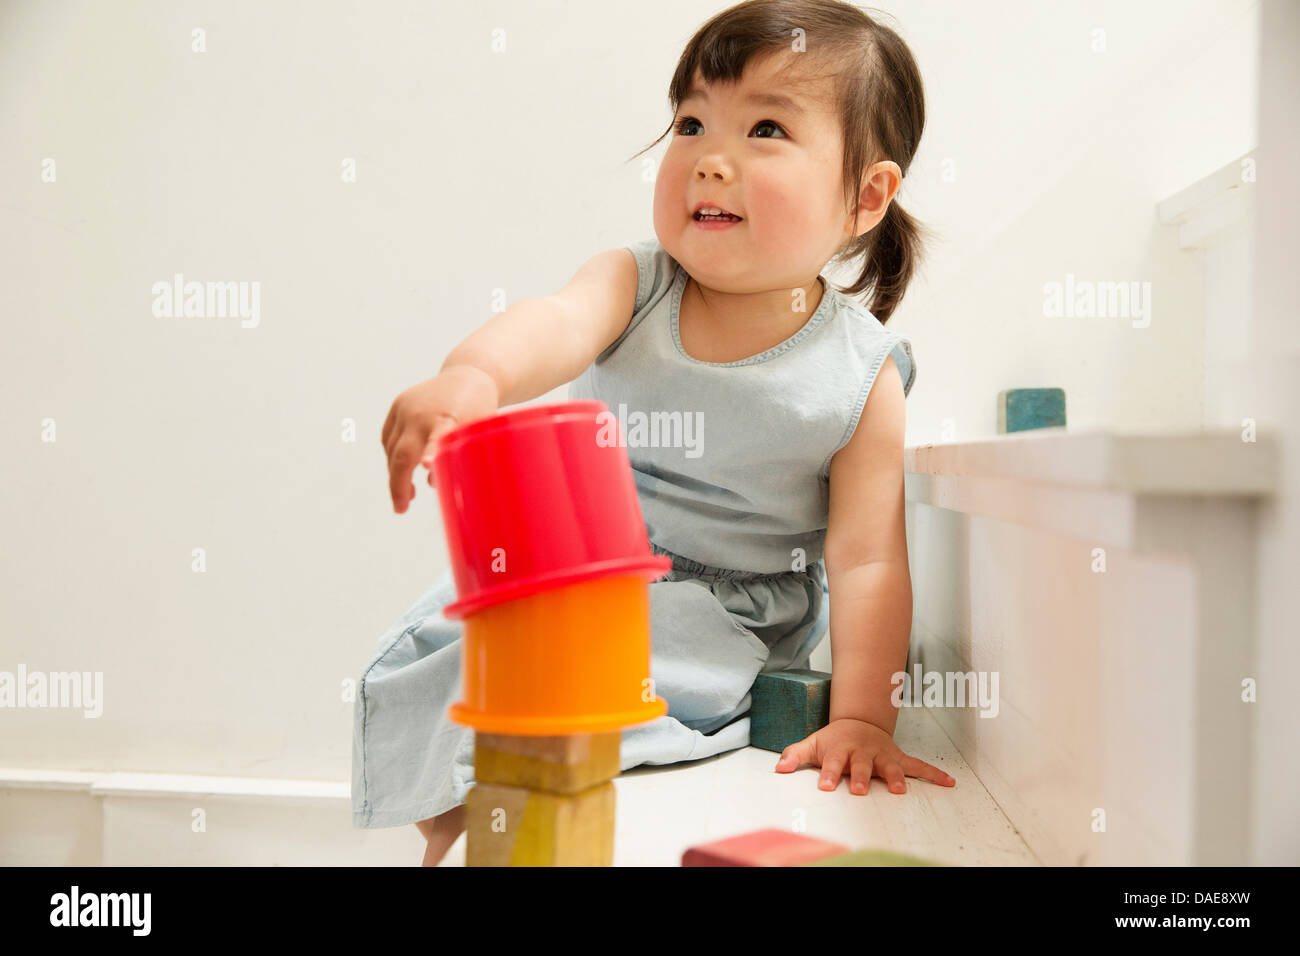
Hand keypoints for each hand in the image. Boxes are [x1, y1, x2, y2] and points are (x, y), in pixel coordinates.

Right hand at [381, 365, 498, 513]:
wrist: (468, 374)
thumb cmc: (478, 411)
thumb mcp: (477, 433)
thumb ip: (458, 456)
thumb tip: (433, 483)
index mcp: (449, 417)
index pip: (439, 436)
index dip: (433, 451)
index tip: (428, 465)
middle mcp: (422, 412)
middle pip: (404, 454)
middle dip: (399, 485)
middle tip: (401, 509)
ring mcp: (406, 407)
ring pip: (392, 450)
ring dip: (396, 474)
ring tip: (407, 496)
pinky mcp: (398, 404)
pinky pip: (388, 438)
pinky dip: (393, 457)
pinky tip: (402, 471)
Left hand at [774, 718, 955, 794]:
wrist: (860, 722)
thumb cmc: (834, 739)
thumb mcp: (812, 743)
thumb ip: (795, 755)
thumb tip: (778, 767)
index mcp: (841, 749)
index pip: (832, 762)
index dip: (827, 773)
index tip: (824, 785)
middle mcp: (864, 752)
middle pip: (862, 766)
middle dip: (860, 777)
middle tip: (858, 790)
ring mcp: (883, 755)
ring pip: (891, 767)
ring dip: (896, 777)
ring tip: (900, 789)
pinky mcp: (899, 759)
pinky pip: (919, 766)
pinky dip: (935, 774)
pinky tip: (949, 782)